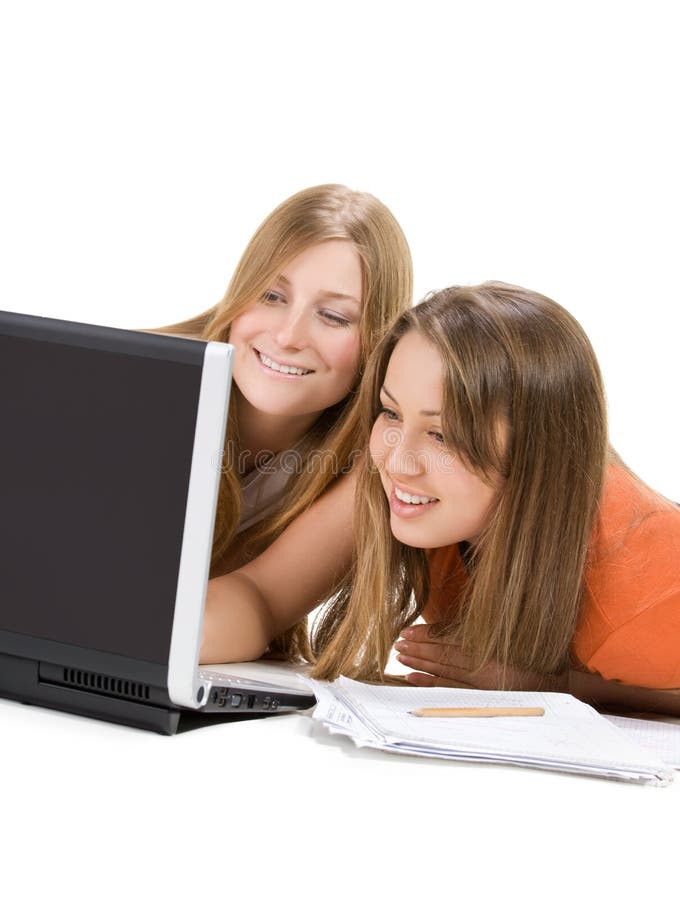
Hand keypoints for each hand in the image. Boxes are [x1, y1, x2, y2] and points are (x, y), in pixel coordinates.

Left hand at [395, 623, 565, 690]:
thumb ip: (490, 624)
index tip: (409, 631)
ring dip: (419, 664)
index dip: (427, 635)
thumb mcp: (517, 633)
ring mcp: (481, 685)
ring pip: (443, 673)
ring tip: (400, 657)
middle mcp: (483, 668)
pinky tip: (412, 678)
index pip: (450, 640)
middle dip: (418, 649)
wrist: (561, 686)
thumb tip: (463, 615)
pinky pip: (451, 690)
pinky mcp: (482, 697)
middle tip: (397, 644)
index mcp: (491, 648)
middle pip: (442, 656)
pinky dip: (430, 683)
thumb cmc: (539, 655)